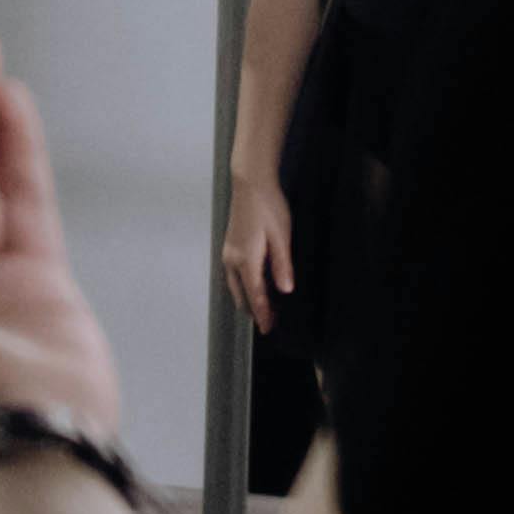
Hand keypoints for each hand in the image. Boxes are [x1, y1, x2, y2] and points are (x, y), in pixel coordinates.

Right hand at [220, 175, 293, 339]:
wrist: (251, 184)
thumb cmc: (268, 206)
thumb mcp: (282, 237)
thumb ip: (282, 265)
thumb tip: (285, 290)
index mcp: (246, 260)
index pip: (255, 296)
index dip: (263, 314)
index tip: (268, 329)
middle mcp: (232, 260)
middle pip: (242, 295)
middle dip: (255, 310)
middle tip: (270, 322)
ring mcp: (229, 253)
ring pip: (235, 286)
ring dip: (248, 298)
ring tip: (264, 307)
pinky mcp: (230, 246)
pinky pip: (234, 275)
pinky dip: (244, 286)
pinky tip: (255, 284)